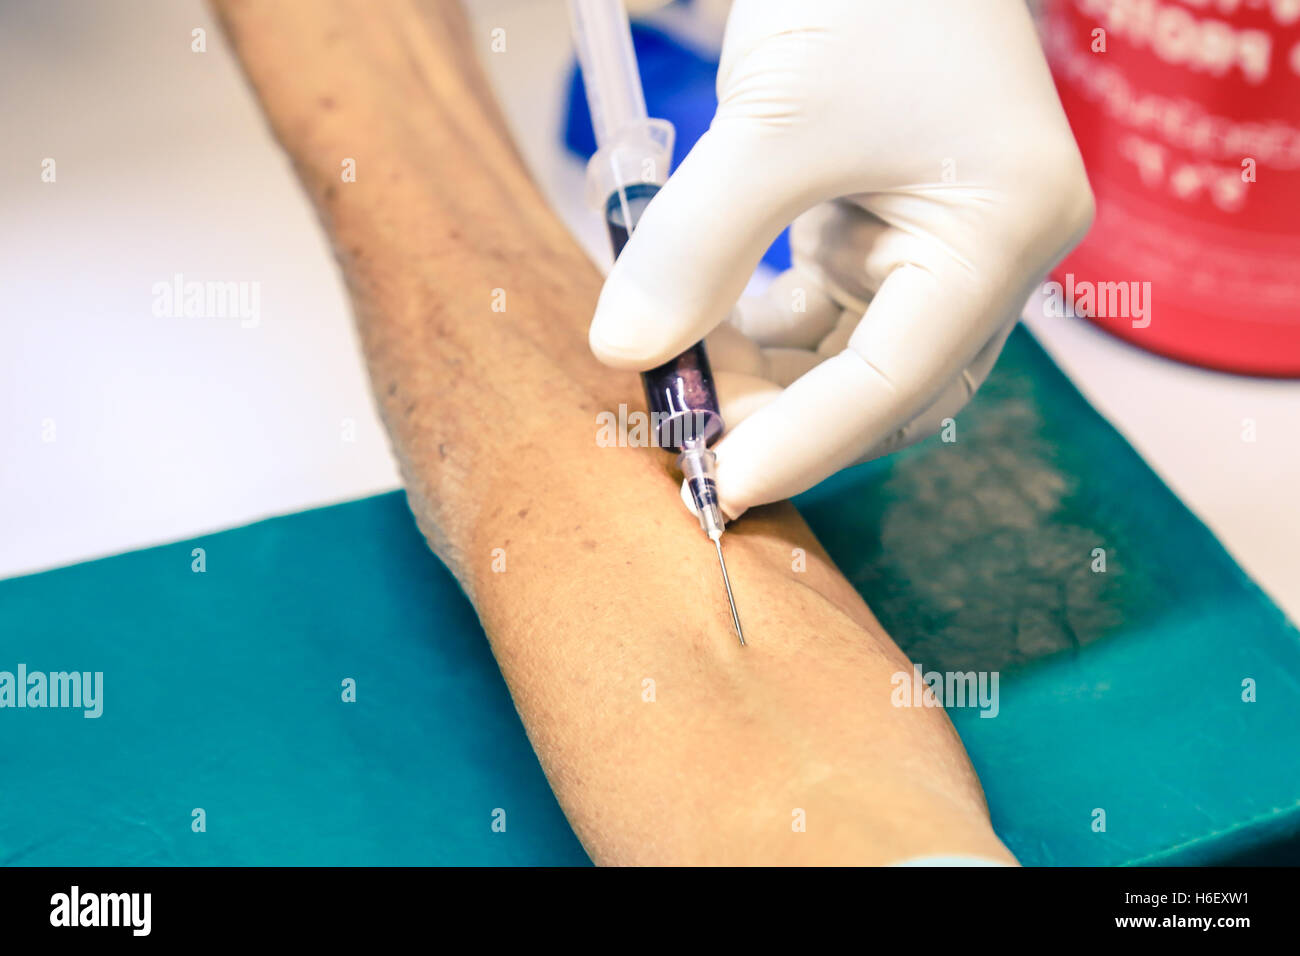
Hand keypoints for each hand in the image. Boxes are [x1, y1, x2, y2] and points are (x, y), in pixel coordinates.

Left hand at [587, 0, 1093, 518]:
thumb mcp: (771, 122)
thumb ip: (696, 246)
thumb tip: (625, 353)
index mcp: (1003, 228)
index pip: (900, 374)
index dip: (805, 440)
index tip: (719, 487)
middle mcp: (993, 246)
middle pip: (892, 380)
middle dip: (793, 417)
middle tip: (695, 445)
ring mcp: (950, 233)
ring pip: (862, 351)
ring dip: (778, 376)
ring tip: (692, 380)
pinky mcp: (902, 215)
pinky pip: (843, 303)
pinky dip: (780, 326)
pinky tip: (724, 323)